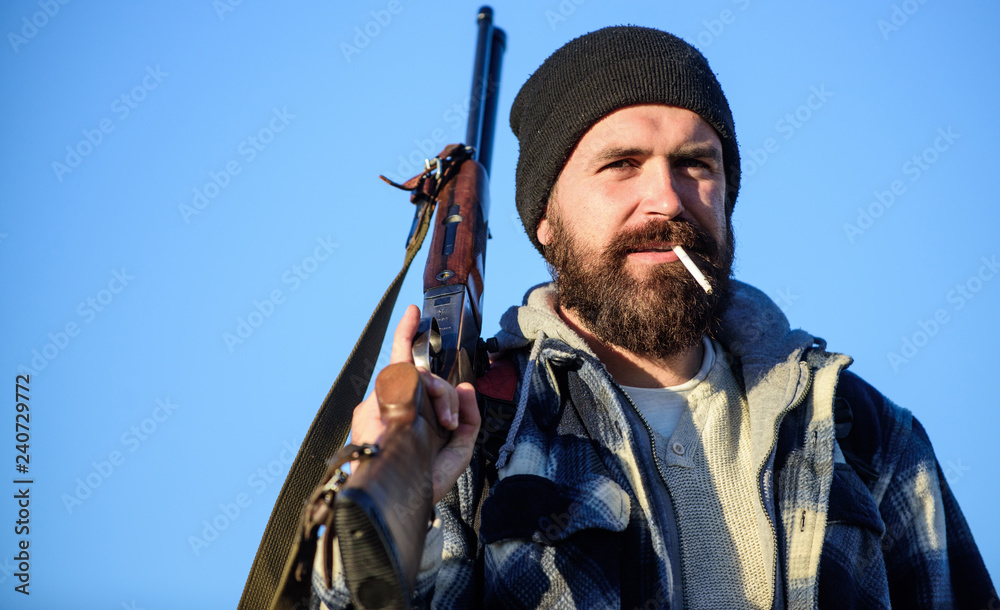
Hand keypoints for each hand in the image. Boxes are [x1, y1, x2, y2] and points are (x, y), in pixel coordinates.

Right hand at [349, 304, 480, 503]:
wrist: (406, 504)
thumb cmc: (425, 481)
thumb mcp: (459, 448)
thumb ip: (468, 416)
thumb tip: (465, 386)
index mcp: (410, 408)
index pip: (407, 363)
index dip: (408, 334)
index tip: (416, 312)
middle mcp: (391, 403)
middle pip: (418, 371)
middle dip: (442, 391)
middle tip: (450, 420)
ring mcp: (377, 406)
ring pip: (412, 376)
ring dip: (436, 396)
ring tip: (443, 424)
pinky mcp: (368, 412)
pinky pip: (397, 386)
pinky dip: (418, 398)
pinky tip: (424, 419)